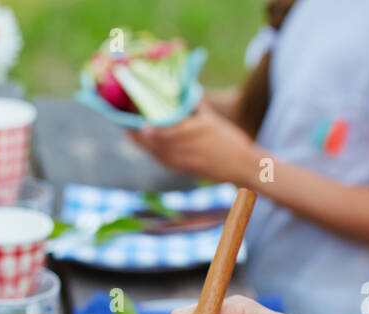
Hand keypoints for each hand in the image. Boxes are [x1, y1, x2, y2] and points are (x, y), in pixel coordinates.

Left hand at [129, 101, 263, 184]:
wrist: (242, 166)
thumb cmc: (230, 140)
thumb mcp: (213, 119)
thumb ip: (196, 105)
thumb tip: (186, 89)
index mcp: (193, 130)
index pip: (164, 128)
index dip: (147, 127)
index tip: (135, 120)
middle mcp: (185, 147)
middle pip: (154, 143)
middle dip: (138, 135)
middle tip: (126, 126)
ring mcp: (183, 161)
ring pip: (156, 153)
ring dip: (142, 145)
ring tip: (131, 135)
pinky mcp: (183, 169)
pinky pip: (162, 161)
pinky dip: (152, 153)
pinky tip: (146, 147)